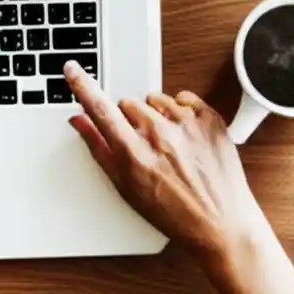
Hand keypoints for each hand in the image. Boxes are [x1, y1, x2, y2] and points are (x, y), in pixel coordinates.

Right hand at [63, 62, 293, 293]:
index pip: (100, 109)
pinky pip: (184, 98)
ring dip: (156, 115)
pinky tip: (185, 136)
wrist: (221, 224)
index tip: (72, 69)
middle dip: (129, 119)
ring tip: (168, 144)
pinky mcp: (209, 118)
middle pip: (128, 104)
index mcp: (134, 152)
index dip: (82, 85)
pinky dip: (182, 112)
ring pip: (155, 100)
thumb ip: (99, 148)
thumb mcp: (126, 187)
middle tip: (142, 145)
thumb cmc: (174, 213)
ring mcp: (186, 123)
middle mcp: (159, 133)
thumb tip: (79, 121)